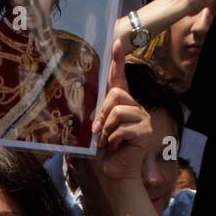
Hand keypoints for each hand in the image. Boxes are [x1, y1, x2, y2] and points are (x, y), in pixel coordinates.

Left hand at [90, 44, 151, 181]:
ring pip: (118, 111)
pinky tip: (116, 147)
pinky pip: (123, 127)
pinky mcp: (144, 130)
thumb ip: (88, 116)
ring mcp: (142, 118)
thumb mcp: (91, 131)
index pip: (119, 78)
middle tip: (96, 131)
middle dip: (102, 113)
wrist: (113, 173)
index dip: (118, 60)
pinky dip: (114, 139)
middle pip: (116, 93)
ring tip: (107, 141)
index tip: (116, 42)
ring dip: (106, 129)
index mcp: (121, 104)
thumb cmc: (102, 153)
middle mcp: (134, 107)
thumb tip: (71, 107)